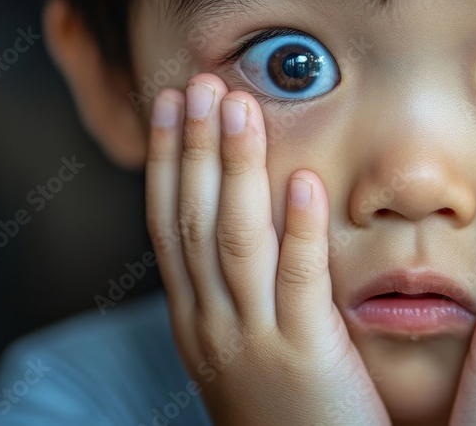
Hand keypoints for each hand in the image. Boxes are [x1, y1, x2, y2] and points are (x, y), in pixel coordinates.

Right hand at [145, 73, 390, 425]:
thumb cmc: (286, 413)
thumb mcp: (243, 349)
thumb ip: (240, 292)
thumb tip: (244, 226)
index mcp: (195, 321)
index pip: (169, 225)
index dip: (169, 160)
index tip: (172, 103)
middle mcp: (211, 327)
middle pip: (194, 221)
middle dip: (194, 147)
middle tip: (198, 82)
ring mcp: (253, 342)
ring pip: (235, 240)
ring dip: (236, 166)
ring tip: (238, 105)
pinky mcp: (305, 357)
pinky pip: (297, 282)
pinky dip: (296, 229)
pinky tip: (301, 179)